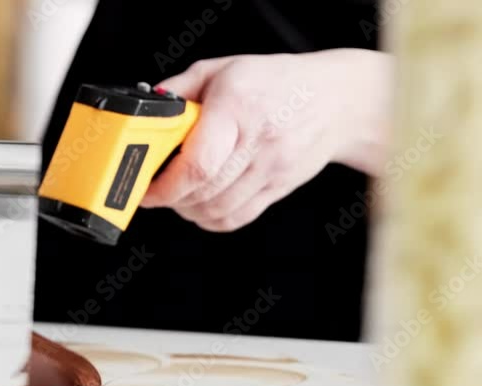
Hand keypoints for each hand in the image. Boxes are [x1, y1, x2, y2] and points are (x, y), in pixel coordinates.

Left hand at [141, 49, 391, 231]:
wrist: (336, 100)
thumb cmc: (276, 82)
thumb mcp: (222, 70)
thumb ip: (179, 89)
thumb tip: (147, 108)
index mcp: (237, 107)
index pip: (197, 164)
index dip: (164, 185)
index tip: (146, 186)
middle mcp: (257, 141)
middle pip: (203, 191)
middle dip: (169, 197)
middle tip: (155, 190)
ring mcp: (272, 169)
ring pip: (217, 209)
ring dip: (187, 209)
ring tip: (178, 194)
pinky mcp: (280, 188)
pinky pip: (237, 218)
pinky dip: (210, 219)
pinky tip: (200, 205)